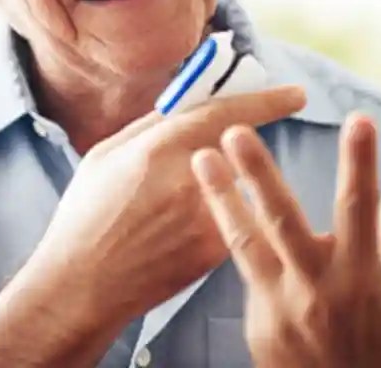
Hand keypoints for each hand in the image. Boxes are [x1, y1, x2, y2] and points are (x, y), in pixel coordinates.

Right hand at [29, 85, 307, 330]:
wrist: (83, 286)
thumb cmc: (86, 216)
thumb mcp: (106, 155)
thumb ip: (151, 126)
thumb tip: (189, 103)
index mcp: (159, 148)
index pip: (226, 113)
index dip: (267, 101)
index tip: (297, 95)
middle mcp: (190, 180)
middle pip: (239, 150)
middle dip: (238, 151)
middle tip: (227, 156)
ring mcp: (206, 218)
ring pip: (237, 188)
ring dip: (223, 188)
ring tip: (176, 207)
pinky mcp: (214, 251)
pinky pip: (232, 220)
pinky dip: (217, 219)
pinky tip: (179, 234)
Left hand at [191, 114, 380, 367]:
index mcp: (362, 276)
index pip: (362, 208)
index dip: (361, 162)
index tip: (360, 119)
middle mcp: (319, 288)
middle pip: (284, 220)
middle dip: (258, 173)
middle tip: (236, 131)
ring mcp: (283, 306)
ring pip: (246, 242)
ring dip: (222, 196)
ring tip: (201, 159)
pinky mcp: (259, 321)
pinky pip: (245, 269)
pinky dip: (231, 233)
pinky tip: (215, 199)